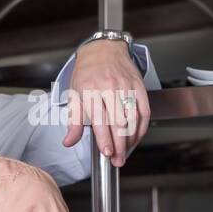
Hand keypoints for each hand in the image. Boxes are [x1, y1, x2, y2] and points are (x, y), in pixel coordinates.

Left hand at [63, 37, 150, 167]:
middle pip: (118, 122)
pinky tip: (136, 136)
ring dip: (131, 138)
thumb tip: (68, 142)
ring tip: (126, 152)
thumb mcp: (73, 95)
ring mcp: (126, 87)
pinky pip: (144, 110)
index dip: (105, 139)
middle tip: (117, 160)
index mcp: (90, 92)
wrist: (103, 50)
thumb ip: (74, 121)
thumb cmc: (86, 73)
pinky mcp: (138, 86)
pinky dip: (141, 126)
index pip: (100, 120)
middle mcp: (109, 88)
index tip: (107, 153)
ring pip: (133, 118)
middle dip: (120, 145)